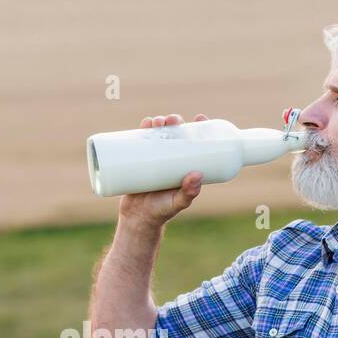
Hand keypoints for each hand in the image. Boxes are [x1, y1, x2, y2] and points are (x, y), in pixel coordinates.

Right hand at [117, 114, 208, 229]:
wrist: (137, 219)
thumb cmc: (162, 212)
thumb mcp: (178, 202)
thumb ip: (188, 192)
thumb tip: (197, 174)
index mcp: (184, 165)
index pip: (195, 142)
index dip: (199, 127)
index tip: (200, 118)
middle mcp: (171, 160)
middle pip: (175, 133)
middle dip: (175, 121)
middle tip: (172, 121)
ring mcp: (154, 159)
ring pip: (158, 134)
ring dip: (159, 122)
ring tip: (157, 122)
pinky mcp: (138, 161)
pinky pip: (140, 141)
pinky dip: (143, 129)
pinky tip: (146, 122)